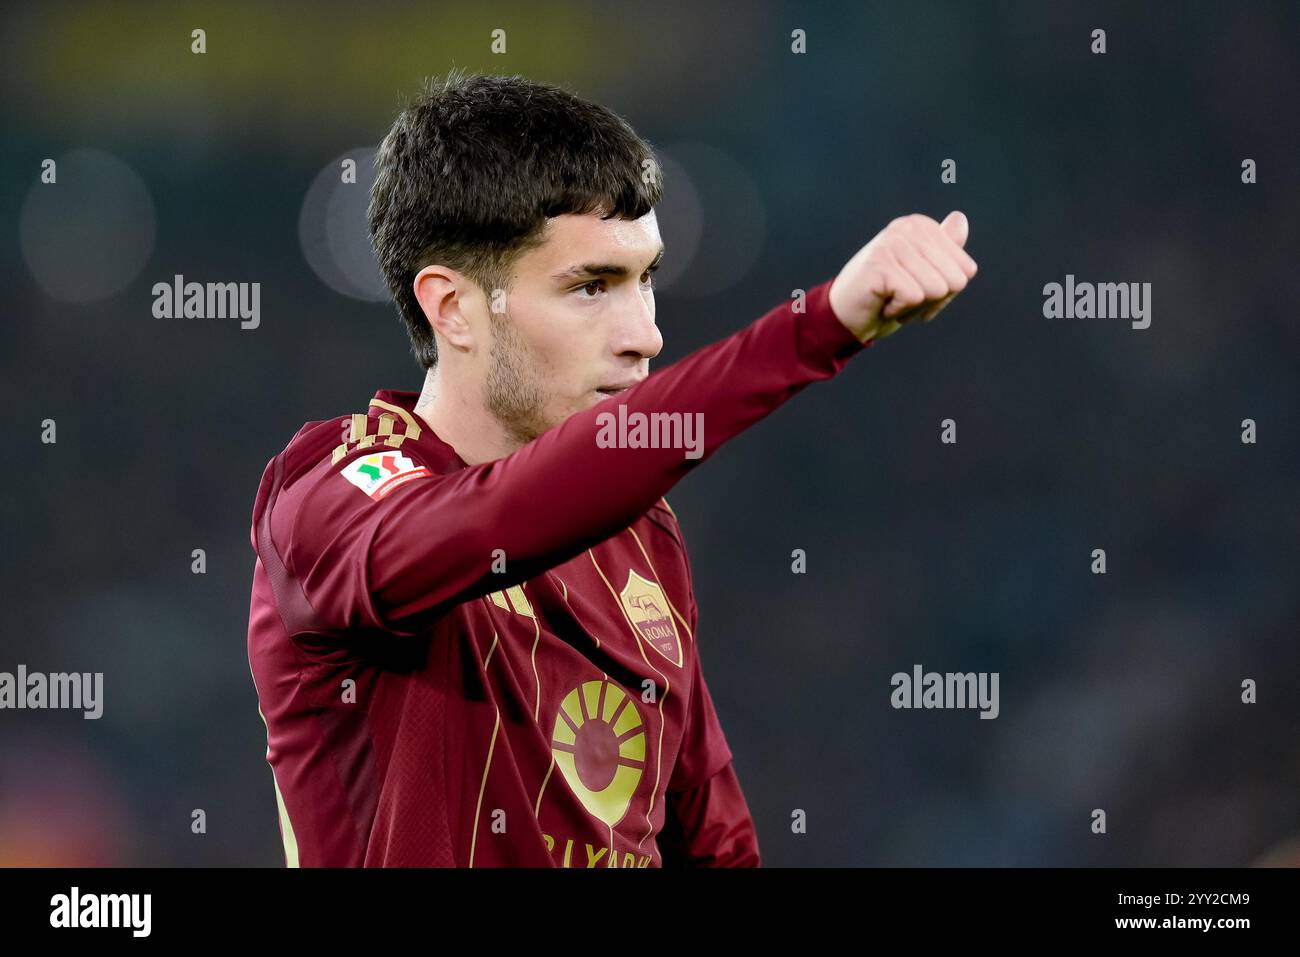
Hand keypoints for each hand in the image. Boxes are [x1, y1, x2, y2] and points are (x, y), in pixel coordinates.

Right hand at [828, 211, 977, 342]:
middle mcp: (907, 227)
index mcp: (921, 226)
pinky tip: (882, 303)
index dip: (946, 294)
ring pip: (936, 290)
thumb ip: (945, 249)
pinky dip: (898, 310)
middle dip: (933, 302)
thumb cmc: (886, 296)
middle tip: (904, 299)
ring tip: (892, 300)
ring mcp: (892, 243)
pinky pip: (914, 297)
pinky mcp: (880, 263)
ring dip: (914, 307)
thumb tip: (960, 218)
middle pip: (955, 281)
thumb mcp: (923, 274)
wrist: (844, 316)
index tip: (918, 291)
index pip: (966, 270)